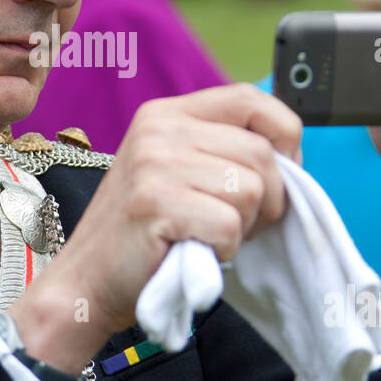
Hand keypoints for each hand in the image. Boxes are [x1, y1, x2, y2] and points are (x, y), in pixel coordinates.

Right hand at [8, 83, 300, 370]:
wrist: (87, 282)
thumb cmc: (146, 235)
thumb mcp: (180, 173)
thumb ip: (224, 153)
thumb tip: (293, 158)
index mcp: (167, 113)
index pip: (250, 99)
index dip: (283, 136)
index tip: (280, 174)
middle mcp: (159, 128)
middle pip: (261, 153)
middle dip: (267, 200)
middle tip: (232, 225)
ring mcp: (154, 163)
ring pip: (252, 190)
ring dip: (243, 227)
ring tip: (207, 236)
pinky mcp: (155, 202)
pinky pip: (229, 225)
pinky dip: (223, 250)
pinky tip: (195, 252)